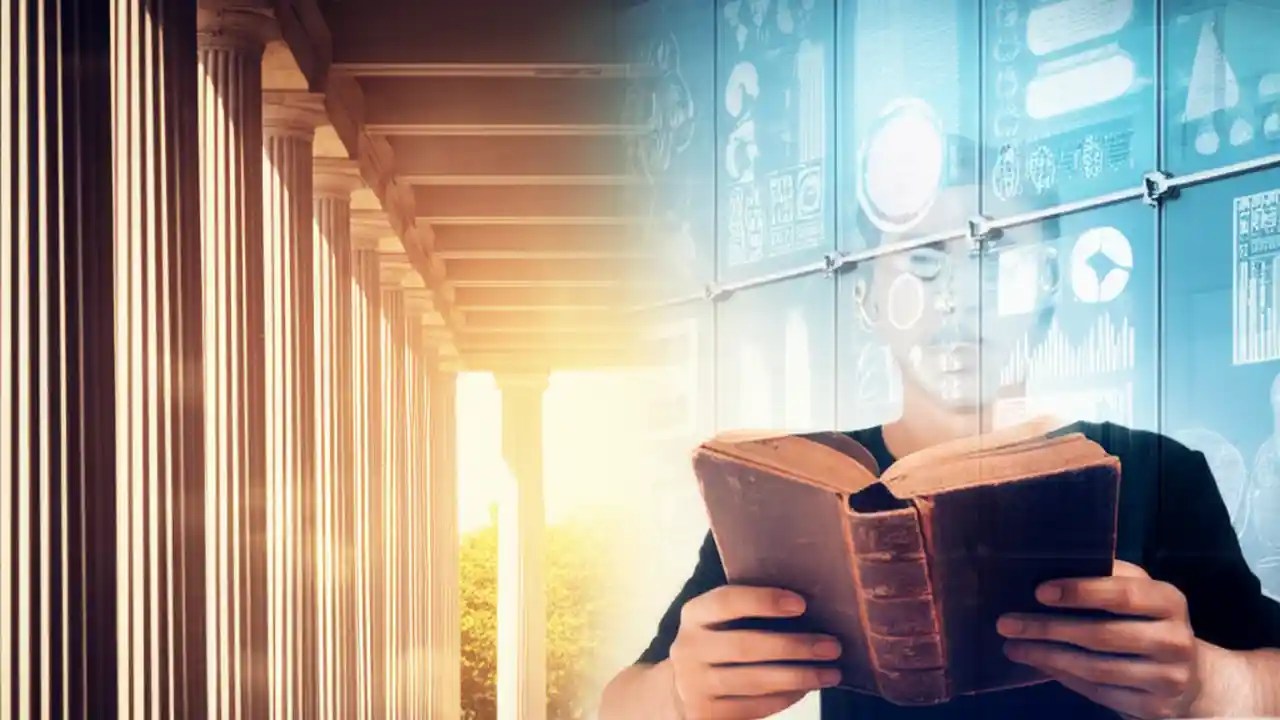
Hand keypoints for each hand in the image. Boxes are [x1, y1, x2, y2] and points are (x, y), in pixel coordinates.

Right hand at [667, 585, 841, 718]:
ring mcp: (694, 684)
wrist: (683, 688)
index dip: (763, 600)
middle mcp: (687, 648)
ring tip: (831, 672)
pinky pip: (754, 706)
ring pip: (753, 681)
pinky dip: (785, 697)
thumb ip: (749, 610)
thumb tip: (807, 607)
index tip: (801, 604)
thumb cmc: (718, 644)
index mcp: (693, 614)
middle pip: (745, 646)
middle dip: (794, 646)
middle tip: (832, 646)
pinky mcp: (706, 714)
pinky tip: (806, 688)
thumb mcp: (720, 621)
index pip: (726, 601)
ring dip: (799, 676)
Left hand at [997, 560, 1200, 718]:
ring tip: (1014, 646)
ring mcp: (1167, 678)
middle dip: (1048, 628)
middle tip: (1007, 623)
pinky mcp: (1154, 707)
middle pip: (1102, 634)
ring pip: (1096, 667)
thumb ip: (1107, 578)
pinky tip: (1040, 664)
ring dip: (1048, 656)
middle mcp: (1173, 640)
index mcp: (1169, 601)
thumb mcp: (1138, 593)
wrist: (1191, 676)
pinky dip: (1064, 677)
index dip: (1081, 592)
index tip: (1039, 592)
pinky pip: (1099, 691)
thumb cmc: (1149, 621)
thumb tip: (1050, 567)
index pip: (1123, 594)